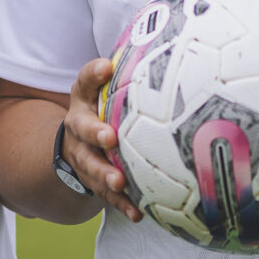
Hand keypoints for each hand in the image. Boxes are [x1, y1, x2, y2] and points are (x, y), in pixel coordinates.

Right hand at [60, 59, 142, 221]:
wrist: (76, 147)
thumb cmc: (106, 111)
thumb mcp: (110, 92)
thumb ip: (134, 76)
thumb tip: (181, 46)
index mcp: (84, 100)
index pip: (84, 81)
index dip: (93, 74)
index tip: (105, 68)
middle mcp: (78, 127)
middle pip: (82, 129)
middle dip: (95, 133)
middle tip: (109, 137)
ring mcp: (82, 156)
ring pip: (90, 166)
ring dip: (105, 174)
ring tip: (119, 182)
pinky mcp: (92, 181)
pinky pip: (105, 195)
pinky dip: (121, 204)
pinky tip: (137, 213)